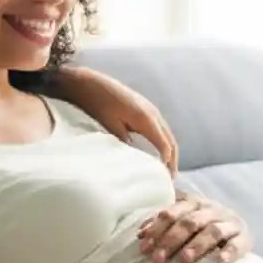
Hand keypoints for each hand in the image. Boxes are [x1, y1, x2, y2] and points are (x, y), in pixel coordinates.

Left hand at [55, 67, 177, 174]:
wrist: (90, 82)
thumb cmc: (98, 103)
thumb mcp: (110, 126)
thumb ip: (125, 142)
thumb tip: (136, 159)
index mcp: (146, 119)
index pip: (164, 145)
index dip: (167, 163)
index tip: (165, 179)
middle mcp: (153, 113)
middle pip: (171, 140)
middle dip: (173, 159)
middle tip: (171, 178)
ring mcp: (151, 108)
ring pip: (167, 133)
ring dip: (170, 150)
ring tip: (167, 167)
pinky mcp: (145, 107)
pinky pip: (160, 128)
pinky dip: (163, 141)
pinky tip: (158, 150)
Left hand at [138, 192, 253, 262]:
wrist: (237, 231)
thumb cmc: (201, 229)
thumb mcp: (183, 221)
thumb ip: (163, 223)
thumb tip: (140, 233)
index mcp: (193, 203)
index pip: (172, 213)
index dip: (156, 229)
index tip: (143, 247)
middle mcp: (212, 209)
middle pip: (189, 222)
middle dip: (171, 240)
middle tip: (158, 259)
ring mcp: (230, 222)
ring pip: (213, 231)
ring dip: (197, 245)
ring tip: (184, 260)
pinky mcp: (245, 237)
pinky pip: (239, 243)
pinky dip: (230, 252)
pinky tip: (219, 262)